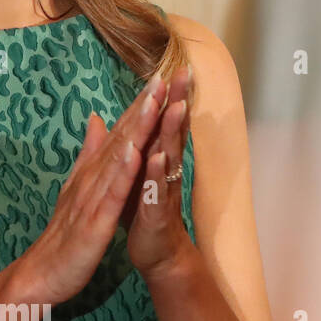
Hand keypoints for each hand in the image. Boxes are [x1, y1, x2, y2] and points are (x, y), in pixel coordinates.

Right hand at [8, 73, 165, 305]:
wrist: (41, 274)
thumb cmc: (62, 235)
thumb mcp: (77, 189)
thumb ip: (89, 154)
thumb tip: (96, 120)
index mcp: (92, 174)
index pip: (118, 135)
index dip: (138, 107)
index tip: (159, 79)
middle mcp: (91, 179)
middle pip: (120, 138)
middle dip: (142, 108)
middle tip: (163, 76)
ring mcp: (91, 198)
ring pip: (118, 158)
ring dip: (135, 129)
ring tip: (153, 101)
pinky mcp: (93, 221)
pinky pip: (111, 194)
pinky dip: (122, 171)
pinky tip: (134, 151)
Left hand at [126, 66, 195, 280]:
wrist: (156, 254)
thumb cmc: (144, 211)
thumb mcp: (136, 175)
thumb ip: (137, 146)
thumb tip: (138, 119)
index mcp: (156, 160)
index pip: (163, 123)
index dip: (167, 96)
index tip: (172, 66)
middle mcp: (165, 172)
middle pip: (172, 132)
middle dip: (178, 102)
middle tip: (185, 73)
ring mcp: (163, 192)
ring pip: (169, 158)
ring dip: (172, 133)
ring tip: (175, 107)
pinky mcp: (155, 215)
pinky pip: (156, 193)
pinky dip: (156, 176)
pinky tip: (156, 159)